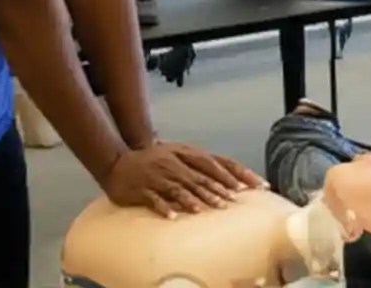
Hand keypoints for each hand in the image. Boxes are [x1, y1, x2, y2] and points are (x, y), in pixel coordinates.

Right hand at [101, 141, 265, 217]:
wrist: (118, 161)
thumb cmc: (155, 159)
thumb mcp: (179, 154)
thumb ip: (202, 165)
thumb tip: (232, 179)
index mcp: (187, 153)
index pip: (217, 163)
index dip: (235, 174)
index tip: (252, 185)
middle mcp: (175, 163)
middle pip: (200, 177)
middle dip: (216, 189)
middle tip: (230, 202)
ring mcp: (158, 176)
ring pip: (179, 188)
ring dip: (193, 200)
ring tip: (206, 210)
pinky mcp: (142, 189)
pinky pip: (155, 199)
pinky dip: (165, 207)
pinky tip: (174, 216)